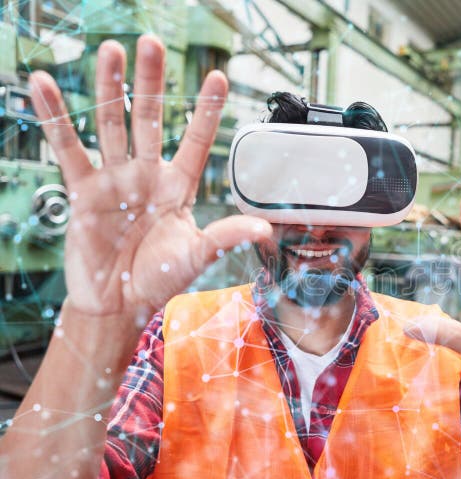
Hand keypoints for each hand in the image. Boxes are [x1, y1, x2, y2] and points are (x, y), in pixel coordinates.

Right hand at [31, 35, 270, 316]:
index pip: (197, 140)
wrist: (118, 304)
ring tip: (111, 50)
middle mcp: (147, 175)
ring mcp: (114, 179)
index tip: (219, 76)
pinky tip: (45, 85)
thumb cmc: (159, 280)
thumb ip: (226, 236)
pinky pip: (68, 149)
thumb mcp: (197, 256)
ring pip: (112, 124)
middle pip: (150, 119)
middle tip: (153, 43)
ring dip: (110, 88)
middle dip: (152, 82)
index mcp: (178, 186)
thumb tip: (265, 227)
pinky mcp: (83, 190)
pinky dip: (55, 118)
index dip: (206, 110)